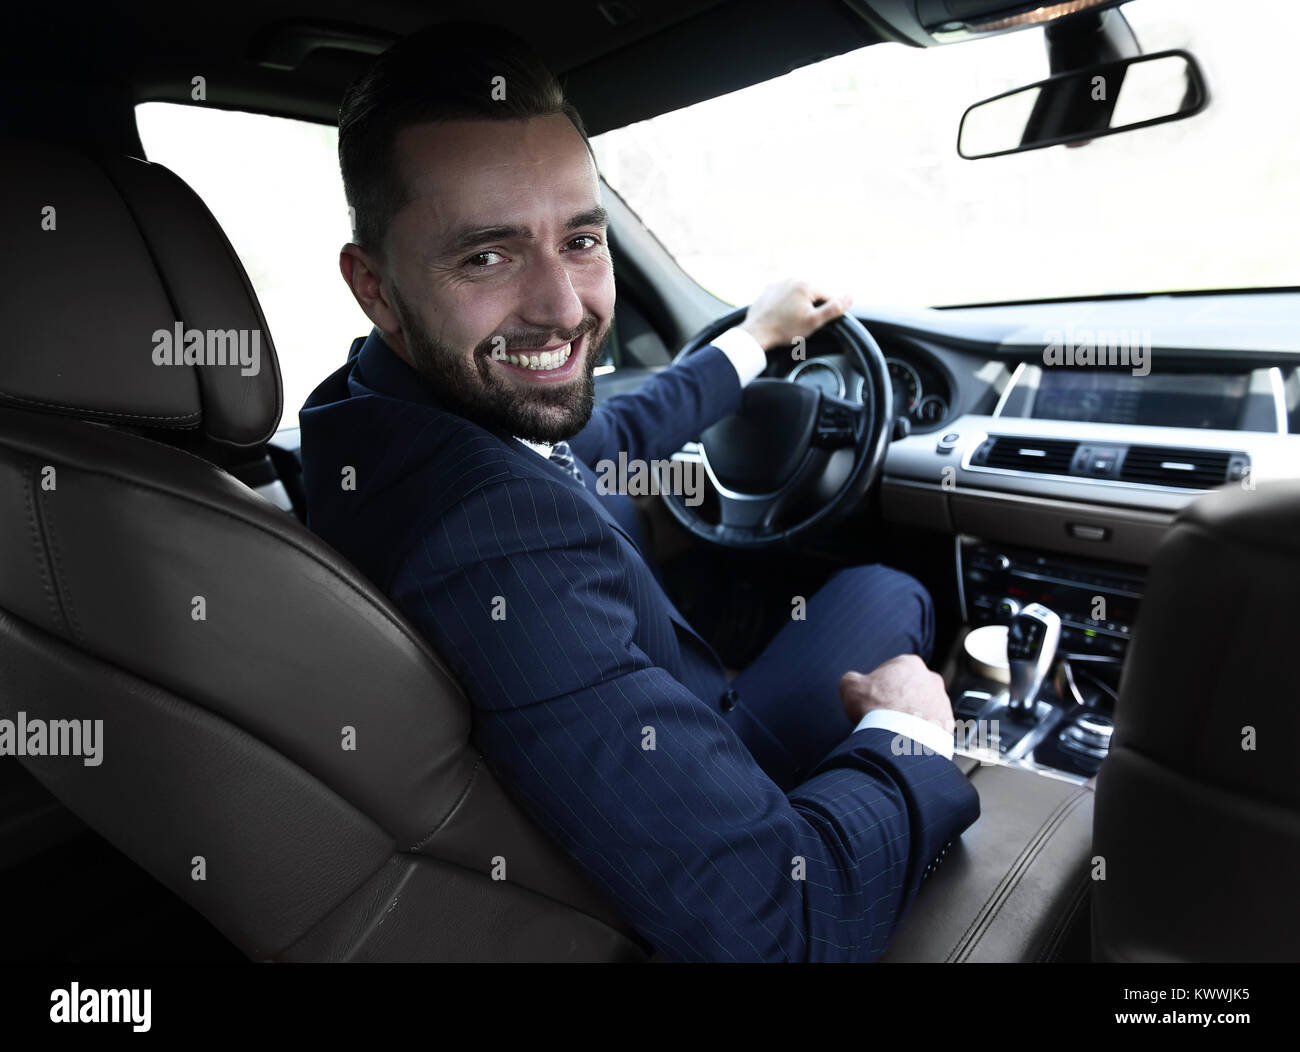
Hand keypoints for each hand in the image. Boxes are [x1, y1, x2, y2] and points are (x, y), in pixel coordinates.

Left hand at [740, 279, 853, 351]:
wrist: (757, 333)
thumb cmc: (784, 329)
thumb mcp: (814, 322)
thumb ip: (834, 309)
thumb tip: (850, 297)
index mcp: (806, 285)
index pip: (827, 297)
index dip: (825, 312)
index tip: (816, 323)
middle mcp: (792, 279)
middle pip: (812, 295)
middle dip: (810, 309)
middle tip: (800, 324)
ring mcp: (779, 284)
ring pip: (797, 296)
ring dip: (798, 307)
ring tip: (789, 322)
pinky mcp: (768, 290)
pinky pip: (784, 297)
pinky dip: (785, 306)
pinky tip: (781, 317)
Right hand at [838, 654, 954, 735]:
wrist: (898, 739)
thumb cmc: (874, 708)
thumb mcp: (850, 686)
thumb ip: (852, 679)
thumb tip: (854, 683)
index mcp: (910, 664)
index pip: (893, 670)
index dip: (880, 685)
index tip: (873, 698)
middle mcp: (931, 679)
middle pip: (911, 689)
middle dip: (900, 700)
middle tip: (884, 715)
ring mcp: (942, 702)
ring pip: (924, 708)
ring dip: (913, 716)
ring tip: (896, 731)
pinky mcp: (948, 724)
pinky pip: (933, 727)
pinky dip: (922, 732)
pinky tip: (908, 740)